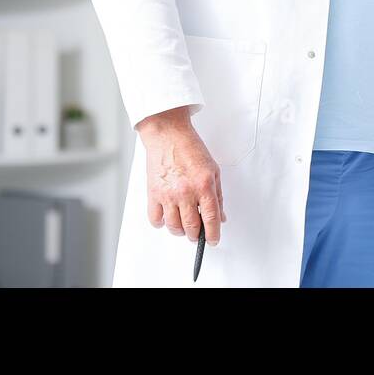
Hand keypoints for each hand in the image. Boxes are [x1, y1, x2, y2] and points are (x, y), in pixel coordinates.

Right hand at [136, 107, 225, 244]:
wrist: (168, 134)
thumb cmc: (190, 148)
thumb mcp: (213, 170)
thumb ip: (218, 196)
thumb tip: (220, 217)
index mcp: (204, 185)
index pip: (211, 219)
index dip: (213, 234)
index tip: (212, 240)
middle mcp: (186, 192)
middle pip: (192, 227)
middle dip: (196, 235)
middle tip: (197, 233)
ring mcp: (168, 194)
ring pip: (174, 227)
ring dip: (180, 231)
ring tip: (183, 224)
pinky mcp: (153, 193)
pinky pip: (155, 220)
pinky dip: (161, 223)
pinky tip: (167, 217)